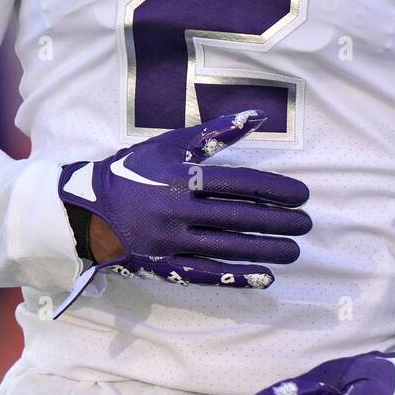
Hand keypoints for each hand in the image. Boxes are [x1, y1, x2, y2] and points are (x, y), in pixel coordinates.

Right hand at [58, 110, 311, 288]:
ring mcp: (171, 241)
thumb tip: (257, 116)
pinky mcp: (165, 264)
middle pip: (238, 217)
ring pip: (227, 246)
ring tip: (295, 250)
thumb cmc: (134, 170)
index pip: (240, 183)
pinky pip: (206, 273)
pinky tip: (265, 277)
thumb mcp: (171, 144)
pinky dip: (237, 276)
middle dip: (278, 221)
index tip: (302, 195)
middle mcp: (177, 209)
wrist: (86, 208)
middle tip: (307, 224)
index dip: (275, 190)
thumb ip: (215, 132)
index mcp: (181, 176)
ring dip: (266, 249)